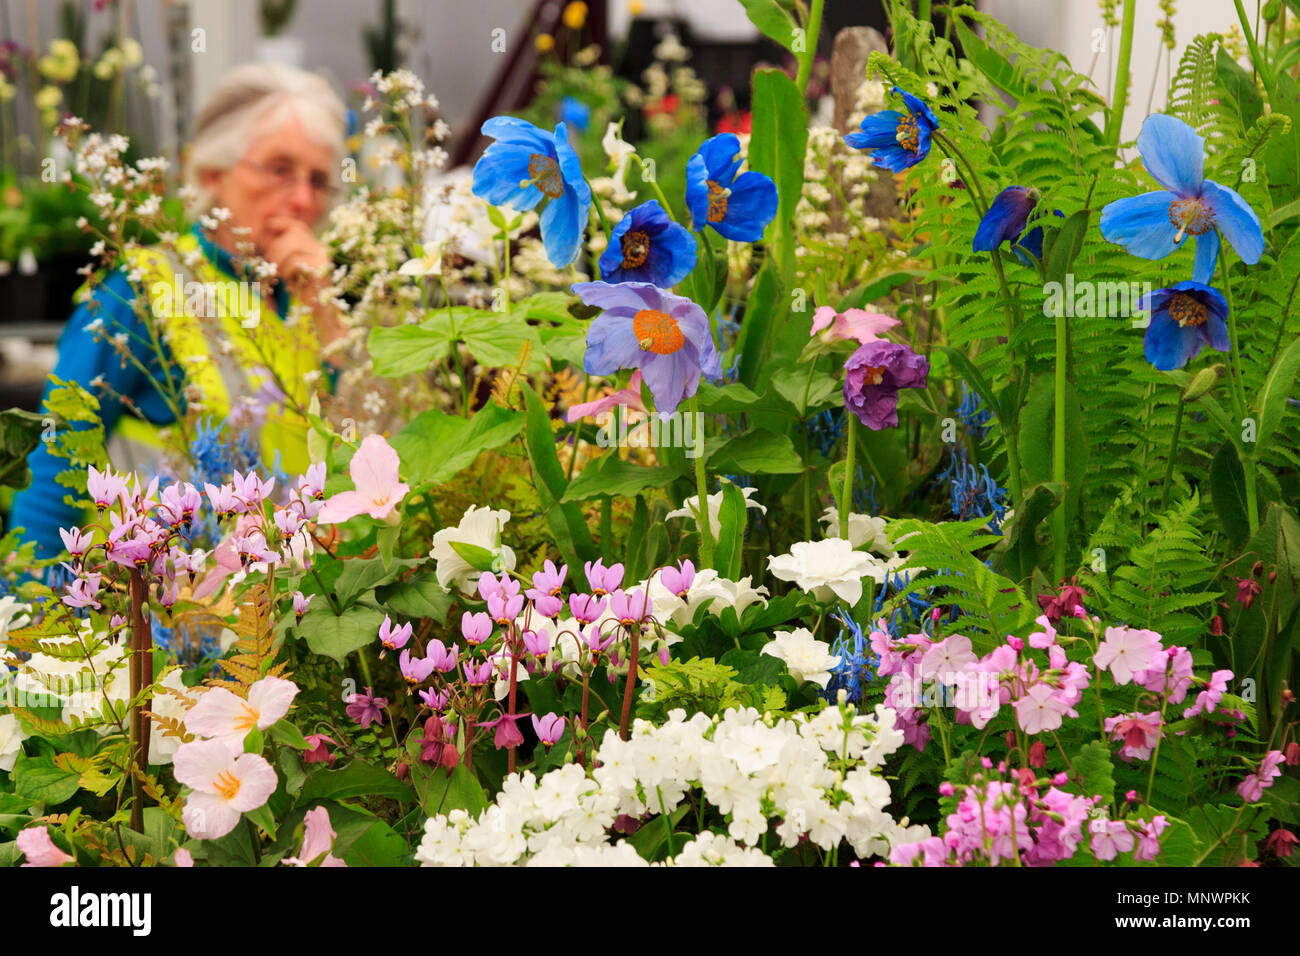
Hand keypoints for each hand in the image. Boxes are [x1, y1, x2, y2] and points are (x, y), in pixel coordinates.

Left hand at [263, 216, 346, 347]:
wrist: (324, 318)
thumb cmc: (304, 298)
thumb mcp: (290, 273)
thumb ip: (282, 257)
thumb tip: (265, 242)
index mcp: (314, 248)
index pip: (297, 226)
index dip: (280, 223)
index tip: (268, 227)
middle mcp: (321, 250)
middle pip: (292, 233)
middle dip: (275, 248)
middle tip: (272, 268)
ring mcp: (322, 258)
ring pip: (290, 248)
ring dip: (279, 263)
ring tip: (283, 279)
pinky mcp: (321, 269)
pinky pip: (295, 262)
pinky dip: (287, 273)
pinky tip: (291, 285)